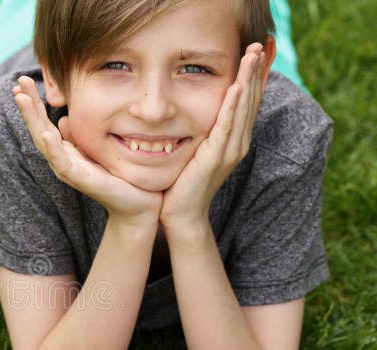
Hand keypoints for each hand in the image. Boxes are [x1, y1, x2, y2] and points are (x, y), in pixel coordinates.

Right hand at [13, 76, 161, 226]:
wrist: (137, 203)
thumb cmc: (118, 176)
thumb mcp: (97, 148)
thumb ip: (79, 136)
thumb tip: (64, 119)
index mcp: (65, 151)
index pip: (44, 123)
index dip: (33, 103)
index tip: (23, 82)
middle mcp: (62, 160)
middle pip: (38, 129)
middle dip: (27, 106)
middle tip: (18, 82)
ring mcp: (69, 170)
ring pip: (44, 142)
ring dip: (32, 120)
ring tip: (23, 100)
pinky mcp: (81, 179)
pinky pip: (63, 163)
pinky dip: (53, 148)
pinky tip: (46, 133)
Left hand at [160, 44, 267, 232]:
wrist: (181, 215)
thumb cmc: (185, 184)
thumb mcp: (198, 151)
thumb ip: (205, 133)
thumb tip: (202, 114)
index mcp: (235, 141)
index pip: (248, 102)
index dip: (254, 77)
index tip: (257, 52)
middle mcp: (238, 144)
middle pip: (250, 100)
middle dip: (255, 71)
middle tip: (259, 44)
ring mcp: (229, 151)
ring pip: (242, 109)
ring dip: (248, 80)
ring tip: (252, 55)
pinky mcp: (215, 158)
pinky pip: (225, 127)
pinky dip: (231, 107)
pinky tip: (235, 88)